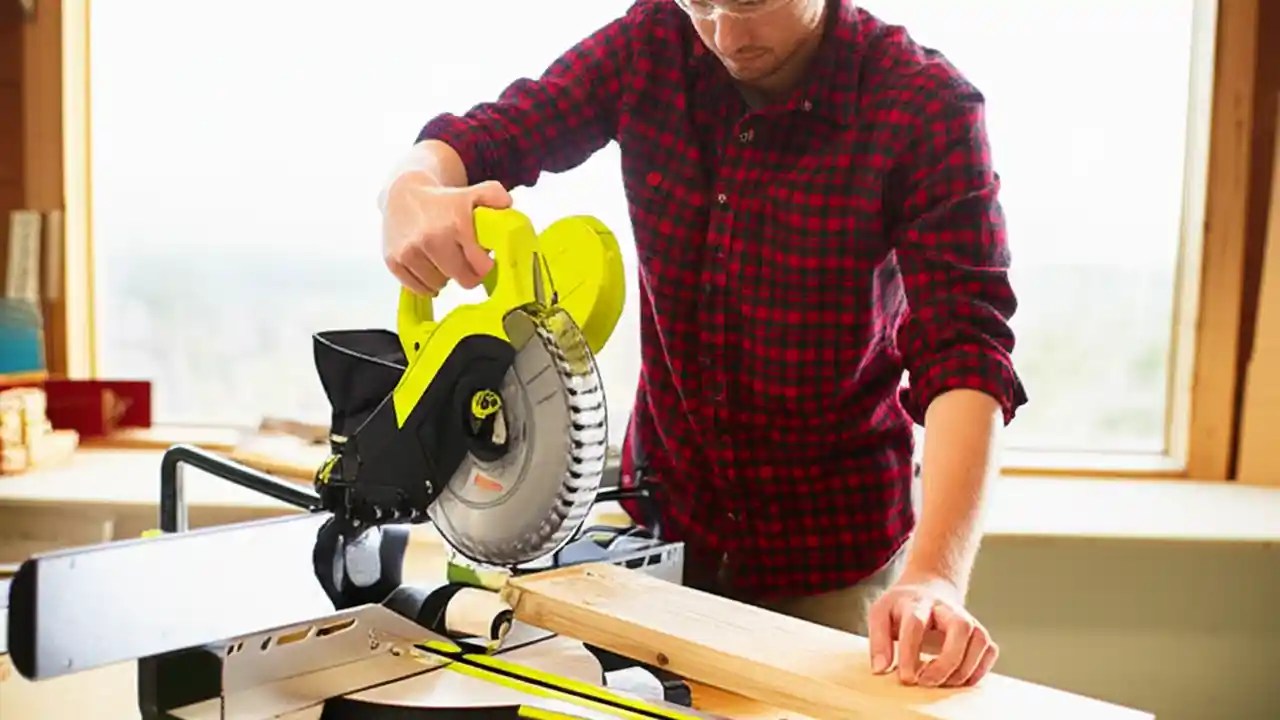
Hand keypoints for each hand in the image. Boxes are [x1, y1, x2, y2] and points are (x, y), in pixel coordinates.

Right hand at [380, 171, 512, 295]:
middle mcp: (431, 239)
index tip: (483, 260)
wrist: (402, 194)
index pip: (480, 267)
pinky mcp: (393, 261)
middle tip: (464, 259)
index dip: (485, 266)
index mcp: (456, 225)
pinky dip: (426, 282)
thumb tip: (507, 207)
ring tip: (442, 257)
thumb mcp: (474, 193)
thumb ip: (496, 197)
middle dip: (467, 272)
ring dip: (444, 276)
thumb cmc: (443, 201)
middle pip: (463, 280)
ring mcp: (410, 252)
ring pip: (439, 286)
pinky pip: (418, 289)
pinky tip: (428, 263)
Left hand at [866, 573, 997, 687]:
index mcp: (918, 602)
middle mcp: (947, 608)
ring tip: (940, 683)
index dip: (911, 652)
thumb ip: (878, 641)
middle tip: (926, 682)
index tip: (906, 677)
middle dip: (946, 661)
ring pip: (979, 640)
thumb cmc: (902, 607)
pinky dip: (978, 670)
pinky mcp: (979, 632)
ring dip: (963, 669)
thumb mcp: (880, 614)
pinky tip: (958, 681)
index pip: (916, 624)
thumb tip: (881, 669)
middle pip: (960, 627)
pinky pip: (990, 651)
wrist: (928, 588)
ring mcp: (967, 619)